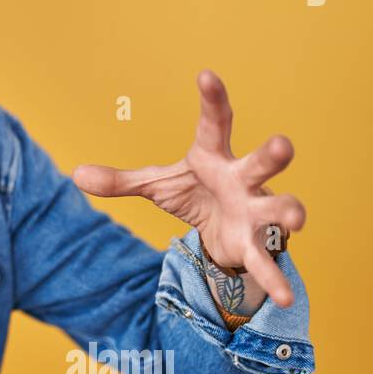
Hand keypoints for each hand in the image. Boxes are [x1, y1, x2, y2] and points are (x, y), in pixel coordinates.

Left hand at [71, 70, 305, 307]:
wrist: (223, 229)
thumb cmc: (196, 192)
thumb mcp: (157, 185)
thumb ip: (120, 181)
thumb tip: (76, 174)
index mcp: (214, 156)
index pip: (215, 123)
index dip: (212, 99)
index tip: (205, 75)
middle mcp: (242, 179)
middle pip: (259, 163)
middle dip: (272, 155)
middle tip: (283, 145)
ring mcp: (255, 210)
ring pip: (277, 208)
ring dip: (288, 211)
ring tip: (296, 218)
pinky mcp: (256, 243)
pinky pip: (267, 262)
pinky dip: (275, 279)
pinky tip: (286, 298)